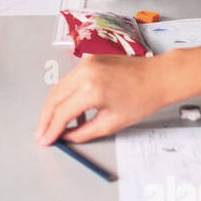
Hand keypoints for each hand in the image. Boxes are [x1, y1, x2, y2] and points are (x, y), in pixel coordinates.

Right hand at [36, 54, 177, 144]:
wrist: (158, 77)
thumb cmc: (143, 98)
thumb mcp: (113, 122)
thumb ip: (85, 132)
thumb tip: (68, 136)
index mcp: (92, 89)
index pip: (62, 112)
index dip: (51, 129)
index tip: (45, 140)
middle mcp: (85, 72)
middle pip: (53, 97)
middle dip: (45, 118)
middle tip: (41, 134)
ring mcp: (86, 64)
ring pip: (58, 87)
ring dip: (53, 107)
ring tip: (53, 125)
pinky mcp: (89, 61)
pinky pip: (69, 80)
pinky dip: (65, 95)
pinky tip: (70, 111)